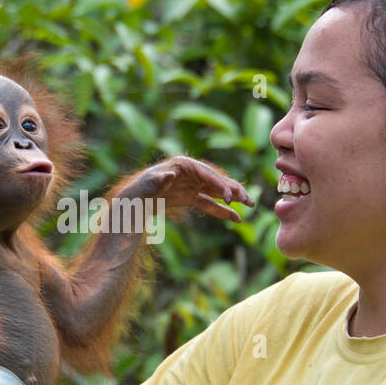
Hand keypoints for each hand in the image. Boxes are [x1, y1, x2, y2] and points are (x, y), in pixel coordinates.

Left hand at [131, 156, 253, 221]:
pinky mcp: (191, 198)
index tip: (229, 197)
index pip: (206, 173)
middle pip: (216, 180)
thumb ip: (159, 180)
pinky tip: (236, 219)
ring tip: (250, 206)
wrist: (135, 202)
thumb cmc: (140, 190)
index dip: (219, 184)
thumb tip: (170, 174)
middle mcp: (191, 174)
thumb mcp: (147, 185)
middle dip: (233, 190)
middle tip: (248, 200)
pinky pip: (210, 204)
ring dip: (234, 199)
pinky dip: (222, 212)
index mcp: (183, 165)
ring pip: (217, 192)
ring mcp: (193, 186)